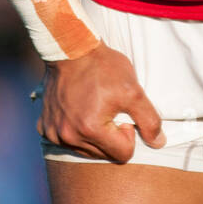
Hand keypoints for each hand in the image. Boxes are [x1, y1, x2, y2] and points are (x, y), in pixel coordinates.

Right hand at [36, 42, 166, 161]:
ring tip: (93, 108)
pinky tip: (77, 111)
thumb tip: (158, 143)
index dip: (129, 134)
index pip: (123, 154)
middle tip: (109, 109)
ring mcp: (53, 132)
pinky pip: (65, 141)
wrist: (69, 48)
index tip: (123, 113)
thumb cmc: (102, 66)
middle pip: (104, 155)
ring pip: (85, 150)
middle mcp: (68, 136)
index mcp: (91, 129)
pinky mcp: (44, 126)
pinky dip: (74, 131)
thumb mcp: (133, 90)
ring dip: (94, 135)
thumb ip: (149, 119)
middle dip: (111, 136)